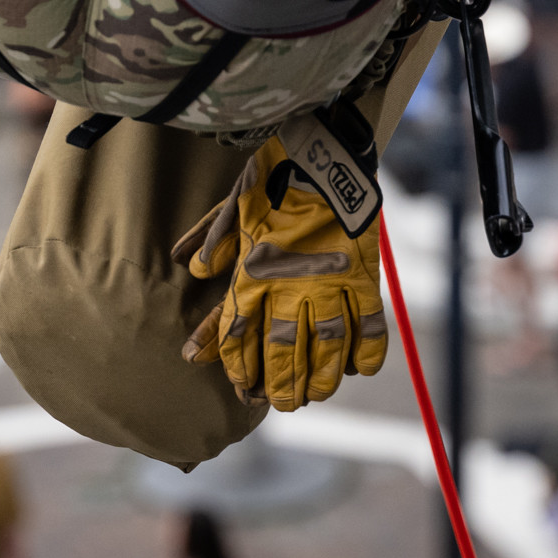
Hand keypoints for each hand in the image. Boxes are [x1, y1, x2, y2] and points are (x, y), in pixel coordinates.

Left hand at [172, 137, 387, 411]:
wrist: (323, 153)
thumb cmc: (274, 175)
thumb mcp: (233, 204)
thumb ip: (212, 239)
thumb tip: (188, 266)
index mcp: (253, 273)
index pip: (240, 334)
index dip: (239, 365)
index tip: (241, 386)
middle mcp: (289, 287)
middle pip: (283, 352)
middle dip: (279, 385)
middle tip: (280, 404)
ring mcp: (329, 285)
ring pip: (326, 350)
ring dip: (321, 379)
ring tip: (316, 395)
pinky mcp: (363, 277)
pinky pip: (369, 326)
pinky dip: (366, 352)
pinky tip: (359, 370)